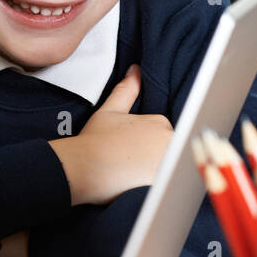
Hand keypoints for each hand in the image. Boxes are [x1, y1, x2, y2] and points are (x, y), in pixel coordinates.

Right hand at [49, 65, 172, 205]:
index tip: (126, 152)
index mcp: (160, 123)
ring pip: (169, 168)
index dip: (141, 144)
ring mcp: (172, 164)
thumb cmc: (94, 140)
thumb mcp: (108, 111)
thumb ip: (126, 90)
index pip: (160, 134)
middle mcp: (171, 141)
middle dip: (151, 157)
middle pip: (167, 150)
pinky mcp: (169, 184)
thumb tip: (136, 69)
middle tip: (127, 165)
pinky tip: (140, 187)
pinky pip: (169, 185)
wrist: (84, 168)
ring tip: (132, 178)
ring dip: (155, 172)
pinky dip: (159, 187)